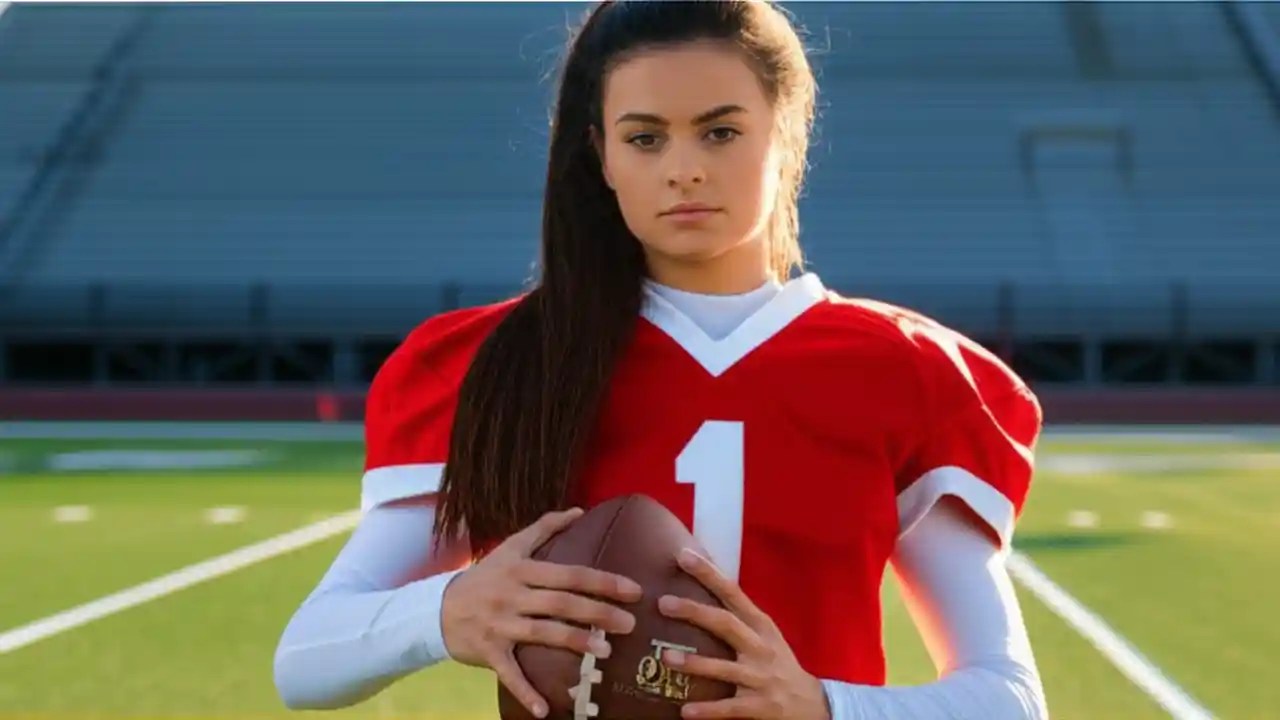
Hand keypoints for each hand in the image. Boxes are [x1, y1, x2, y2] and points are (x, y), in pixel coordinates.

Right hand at [441, 507, 642, 717]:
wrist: (437, 608)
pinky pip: (510, 674)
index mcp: (521, 569)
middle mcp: (512, 595)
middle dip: (597, 613)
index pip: (568, 574)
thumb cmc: (484, 576)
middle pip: (560, 603)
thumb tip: (579, 511)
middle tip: (629, 624)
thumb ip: (545, 528)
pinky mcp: (489, 652)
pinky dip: (526, 692)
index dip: (602, 581)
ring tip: (605, 652)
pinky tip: (546, 710)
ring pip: (542, 633)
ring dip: (574, 643)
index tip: (632, 590)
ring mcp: (500, 625)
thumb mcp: (511, 547)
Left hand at [658, 548, 831, 719]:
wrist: (813, 705)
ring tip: (666, 656)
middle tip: (663, 602)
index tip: (684, 555)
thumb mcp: (764, 634)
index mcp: (760, 625)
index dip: (708, 574)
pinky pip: (729, 708)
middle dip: (695, 611)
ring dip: (695, 662)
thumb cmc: (778, 664)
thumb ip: (737, 615)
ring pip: (724, 667)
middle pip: (726, 624)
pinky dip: (707, 709)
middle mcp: (760, 647)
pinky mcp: (759, 707)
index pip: (732, 592)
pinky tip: (684, 710)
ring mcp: (760, 677)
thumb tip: (704, 583)